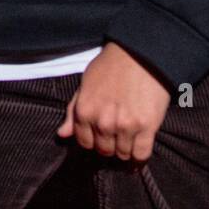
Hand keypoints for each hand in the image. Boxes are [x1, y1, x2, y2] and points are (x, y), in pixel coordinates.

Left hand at [56, 42, 171, 161]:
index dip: (94, 139)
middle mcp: (103, 122)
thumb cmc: (111, 66)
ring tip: (131, 135)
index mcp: (85, 111)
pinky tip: (140, 147)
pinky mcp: (147, 126)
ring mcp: (125, 126)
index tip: (102, 134)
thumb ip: (73, 111)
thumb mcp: (86, 84)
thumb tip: (62, 134)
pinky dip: (140, 155)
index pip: (85, 143)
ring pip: (123, 154)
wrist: (141, 53)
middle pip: (105, 151)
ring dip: (126, 148)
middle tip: (118, 132)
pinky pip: (141, 154)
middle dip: (110, 144)